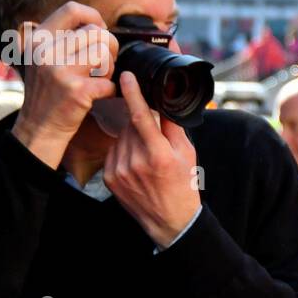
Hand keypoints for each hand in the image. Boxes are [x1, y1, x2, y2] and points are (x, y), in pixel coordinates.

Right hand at [10, 2, 118, 169]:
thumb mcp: (41, 59)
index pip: (72, 9)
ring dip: (111, 69)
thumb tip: (96, 23)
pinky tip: (99, 96)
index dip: (94, 18)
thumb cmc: (48, 92)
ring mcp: (60, 71)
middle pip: (97, 33)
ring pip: (105, 55)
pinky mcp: (76, 91)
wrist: (39, 128)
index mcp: (38, 38)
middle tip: (105, 64)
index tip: (100, 32)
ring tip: (99, 79)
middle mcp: (45, 51)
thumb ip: (60, 39)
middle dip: (109, 47)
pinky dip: (111, 91)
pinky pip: (110, 82)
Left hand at [103, 71, 201, 247]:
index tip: (127, 76)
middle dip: (140, 123)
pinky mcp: (109, 177)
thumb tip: (165, 99)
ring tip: (146, 156)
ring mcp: (120, 170)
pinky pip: (114, 151)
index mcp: (159, 155)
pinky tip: (136, 164)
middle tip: (154, 139)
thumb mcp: (187, 154)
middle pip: (131, 125)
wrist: (169, 221)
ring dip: (131, 138)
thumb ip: (173, 126)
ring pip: (121, 137)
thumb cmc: (183, 185)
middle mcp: (136, 162)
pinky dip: (123, 151)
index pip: (141, 116)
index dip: (132, 93)